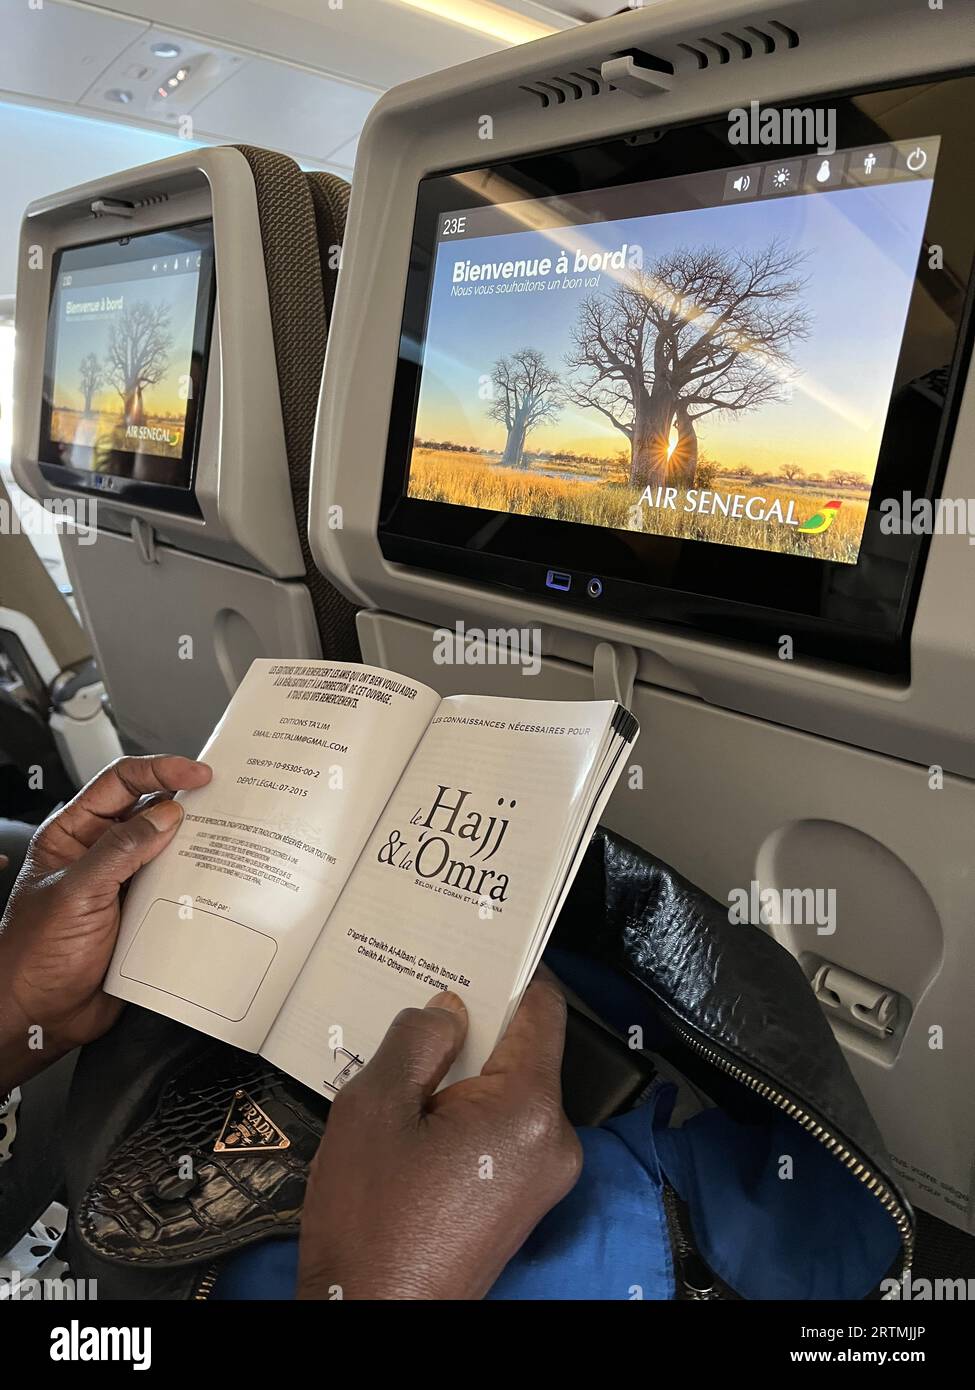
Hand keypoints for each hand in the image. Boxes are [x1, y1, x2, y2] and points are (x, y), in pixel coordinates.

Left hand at [0, 755, 210, 1089]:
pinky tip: (217, 877)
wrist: (40, 1016)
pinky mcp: (143, 913)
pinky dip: (199, 880)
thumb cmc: (34, 956)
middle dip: (186, 801)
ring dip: (197, 842)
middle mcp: (100, 853)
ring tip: (229, 834)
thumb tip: (166, 814)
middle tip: (225, 797)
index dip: (160, 770)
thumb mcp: (76, 893)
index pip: (120, 783)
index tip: (197, 772)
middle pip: (150, 811)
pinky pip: (177, 886)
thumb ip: (121, 850)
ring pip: (168, 848)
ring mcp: (123, 883)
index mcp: (73, 834)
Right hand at [297, 977, 581, 1299]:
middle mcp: (554, 1140)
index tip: (474, 944)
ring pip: (507, 1091)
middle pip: (523, 1050)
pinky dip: (464, 1110)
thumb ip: (416, 1042)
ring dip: (461, 1072)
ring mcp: (542, 1176)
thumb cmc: (372, 1223)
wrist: (372, 1319)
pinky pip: (500, 1130)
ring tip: (405, 1058)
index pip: (542, 1009)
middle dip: (472, 1026)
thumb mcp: (375, 1110)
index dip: (508, 972)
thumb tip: (448, 1010)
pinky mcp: (520, 1201)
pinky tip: (414, 1110)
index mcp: (530, 1109)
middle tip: (419, 998)